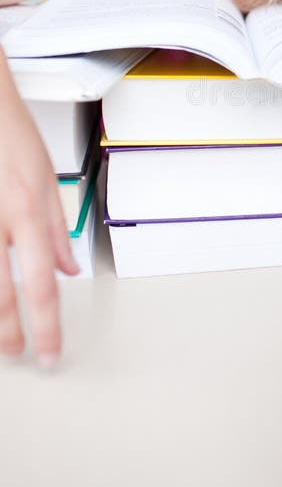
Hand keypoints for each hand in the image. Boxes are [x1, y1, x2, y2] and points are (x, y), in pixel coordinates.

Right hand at [0, 63, 79, 367]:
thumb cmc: (10, 133)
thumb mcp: (47, 177)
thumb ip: (57, 226)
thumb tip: (69, 267)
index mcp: (27, 213)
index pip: (42, 287)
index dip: (46, 327)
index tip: (48, 353)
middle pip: (0, 297)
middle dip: (10, 335)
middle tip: (19, 354)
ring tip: (0, 337)